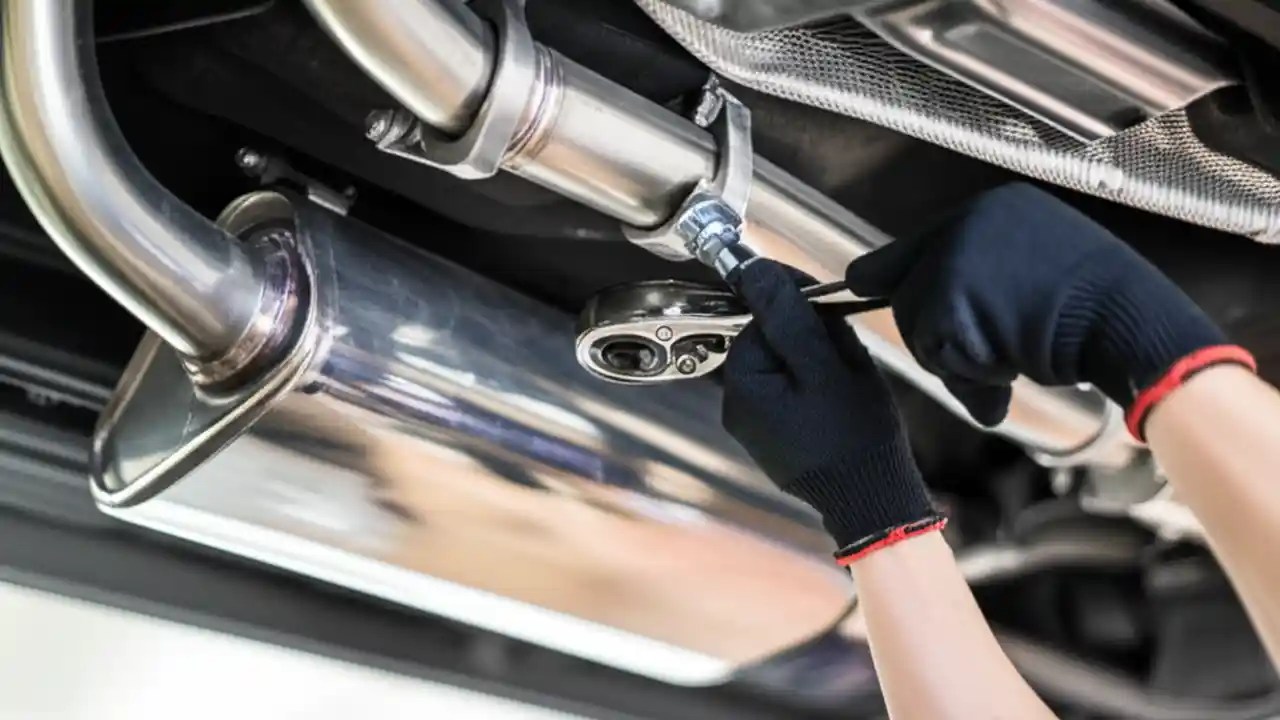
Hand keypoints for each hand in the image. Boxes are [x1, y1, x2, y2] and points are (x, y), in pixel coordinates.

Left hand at [723, 260, 941, 562]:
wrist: (874, 502)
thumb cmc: (855, 437)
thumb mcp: (825, 365)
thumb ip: (788, 316)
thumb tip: (756, 272)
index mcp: (740, 385)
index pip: (759, 318)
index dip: (796, 304)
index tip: (829, 304)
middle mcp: (737, 407)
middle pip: (772, 343)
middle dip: (811, 337)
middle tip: (848, 353)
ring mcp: (756, 427)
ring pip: (787, 368)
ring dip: (819, 363)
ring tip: (851, 382)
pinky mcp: (776, 440)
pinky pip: (794, 396)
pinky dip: (819, 389)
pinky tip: (845, 404)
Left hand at [845, 183, 1236, 435]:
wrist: (1130, 323)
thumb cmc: (1099, 312)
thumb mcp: (1038, 273)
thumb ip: (982, 283)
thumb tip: (927, 322)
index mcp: (993, 212)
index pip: (920, 244)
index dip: (890, 274)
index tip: (855, 282)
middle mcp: (970, 222)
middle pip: (911, 290)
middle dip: (938, 335)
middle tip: (996, 355)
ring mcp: (958, 254)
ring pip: (918, 322)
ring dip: (957, 358)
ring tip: (1016, 355)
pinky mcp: (952, 292)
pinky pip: (934, 346)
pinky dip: (967, 371)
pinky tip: (1012, 363)